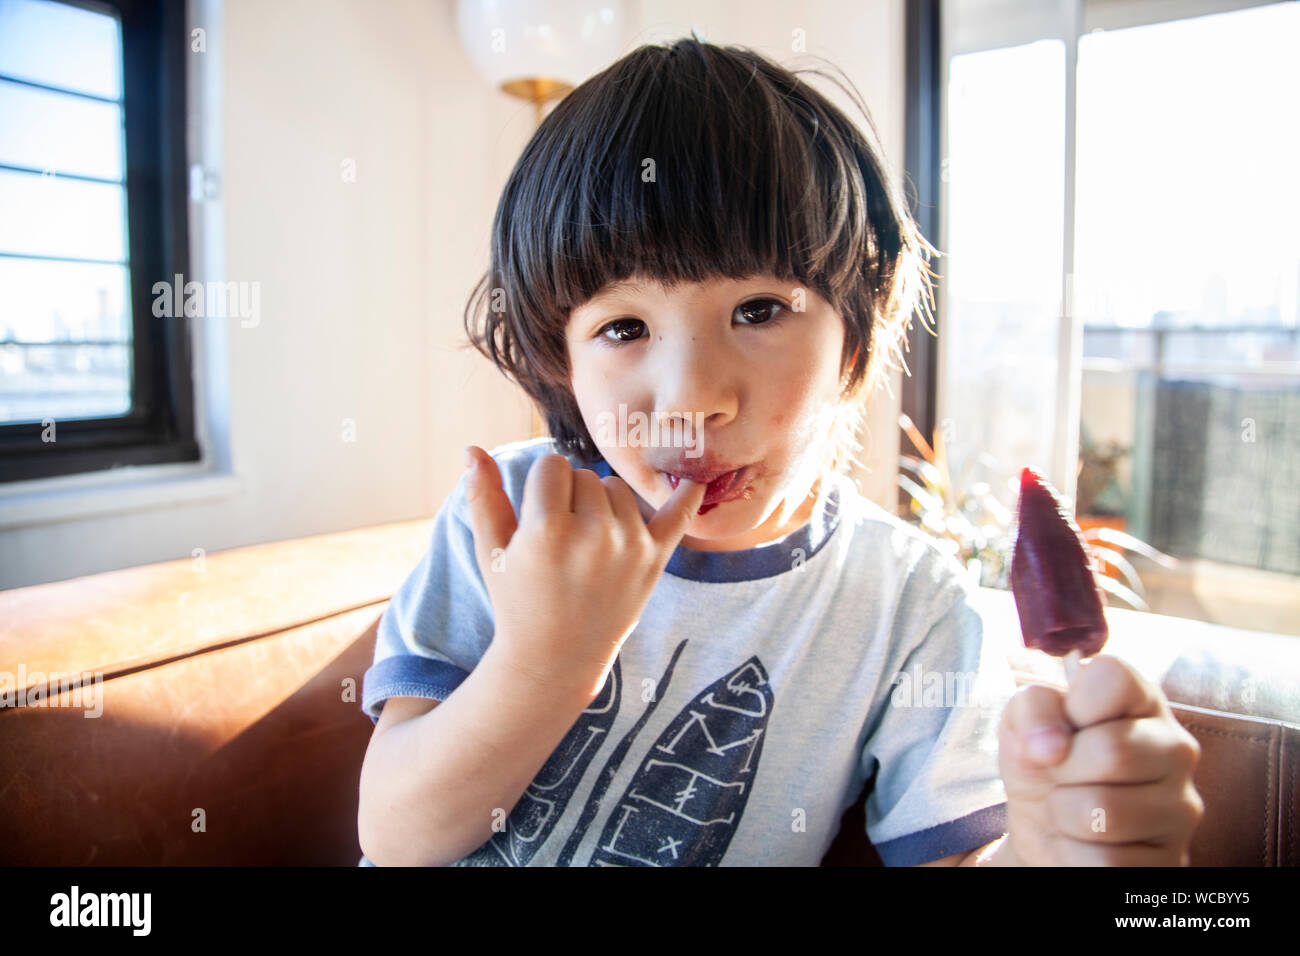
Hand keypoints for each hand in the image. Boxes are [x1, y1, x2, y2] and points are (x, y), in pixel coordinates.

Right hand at [462, 446, 705, 691]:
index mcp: (547, 530)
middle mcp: (593, 534)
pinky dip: (688, 497)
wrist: (555, 660)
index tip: (537, 515)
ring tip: (587, 543)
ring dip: (603, 504)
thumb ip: (483, 497)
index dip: (540, 486)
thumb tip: (471, 448)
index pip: (551, 465)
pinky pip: (678, 515)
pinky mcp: (655, 560)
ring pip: (617, 488)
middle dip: (570, 496)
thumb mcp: (491, 553)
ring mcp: (629, 546)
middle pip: (585, 475)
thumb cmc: (517, 602)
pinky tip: (696, 480)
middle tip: (562, 537)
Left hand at [998, 655, 1203, 864]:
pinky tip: (1083, 844)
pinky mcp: (1171, 861)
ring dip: (1063, 815)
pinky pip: (1106, 862)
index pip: (1114, 677)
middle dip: (1060, 769)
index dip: (1070, 705)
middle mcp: (1174, 748)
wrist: (1047, 832)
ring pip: (1105, 813)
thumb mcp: (1023, 725)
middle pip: (1112, 750)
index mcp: (1140, 700)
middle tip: (1058, 775)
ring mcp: (1181, 808)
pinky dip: (1073, 856)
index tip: (1059, 728)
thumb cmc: (1043, 765)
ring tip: (1070, 810)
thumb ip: (1033, 709)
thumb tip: (1049, 746)